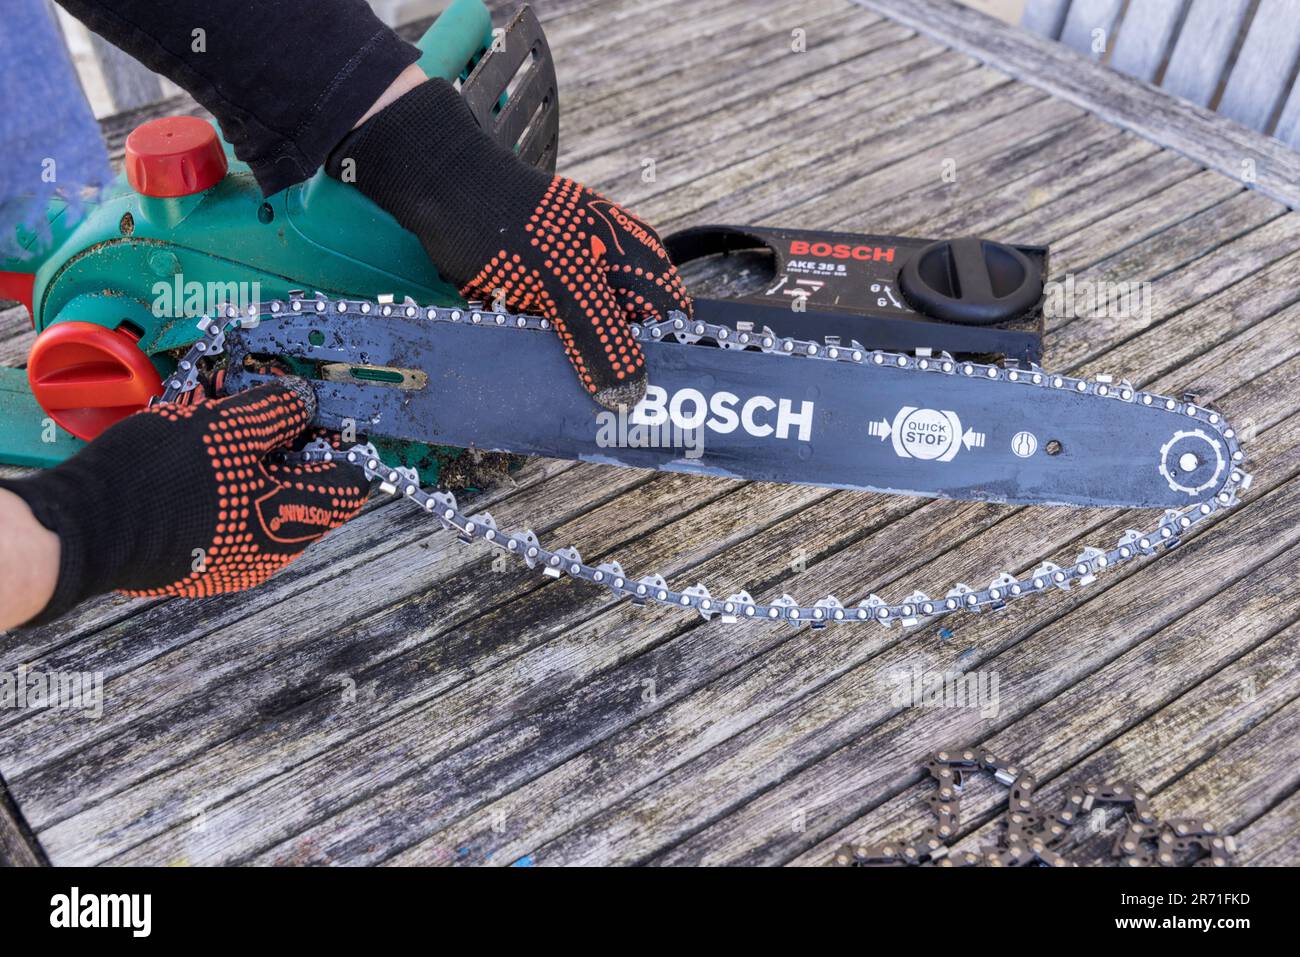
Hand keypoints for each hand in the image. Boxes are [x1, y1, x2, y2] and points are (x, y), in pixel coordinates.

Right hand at [0, 380, 368, 625]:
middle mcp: (273, 552)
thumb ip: (276, 410)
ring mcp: (236, 563)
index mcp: (293, 519)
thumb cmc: (162, 475)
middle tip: (271, 415)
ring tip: (226, 431)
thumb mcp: (227, 424)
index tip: (329, 418)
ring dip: (257, 467)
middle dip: (294, 450)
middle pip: (308, 495)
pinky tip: (200, 462)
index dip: (345, 446)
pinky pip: (232, 520)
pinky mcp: (201, 565)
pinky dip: (228, 489)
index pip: (350, 485)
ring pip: (267, 506)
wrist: (87, 527)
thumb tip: (303, 400)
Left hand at [328, 79, 692, 409]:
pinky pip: (557, 333)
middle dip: (618, 375)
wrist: (444, 192)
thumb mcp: (566, 290)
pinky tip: (537, 375)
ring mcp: (575, 279)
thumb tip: (631, 396)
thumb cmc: (511, 229)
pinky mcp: (541, 289)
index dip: (666, 364)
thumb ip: (602, 340)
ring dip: (580, 370)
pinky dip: (550, 353)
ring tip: (569, 404)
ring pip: (591, 339)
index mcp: (637, 261)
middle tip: (604, 416)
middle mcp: (613, 270)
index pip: (672, 324)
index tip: (652, 409)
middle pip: (633, 336)